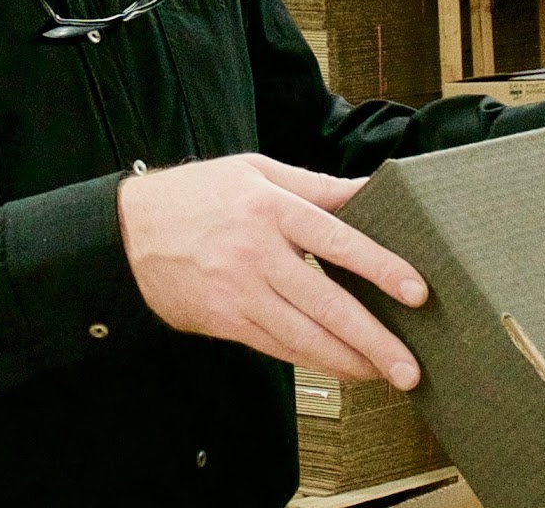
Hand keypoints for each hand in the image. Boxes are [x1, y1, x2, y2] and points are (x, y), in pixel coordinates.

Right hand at [117, 153, 426, 388]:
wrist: (128, 232)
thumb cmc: (198, 195)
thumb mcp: (256, 171)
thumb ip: (316, 186)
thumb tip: (373, 189)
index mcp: (270, 208)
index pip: (337, 240)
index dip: (380, 266)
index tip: (416, 291)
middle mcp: (257, 253)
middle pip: (327, 303)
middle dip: (374, 339)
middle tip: (410, 366)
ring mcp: (240, 293)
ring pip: (304, 337)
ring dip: (349, 361)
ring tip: (386, 374)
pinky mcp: (225, 321)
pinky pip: (278, 348)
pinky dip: (314, 361)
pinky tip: (342, 368)